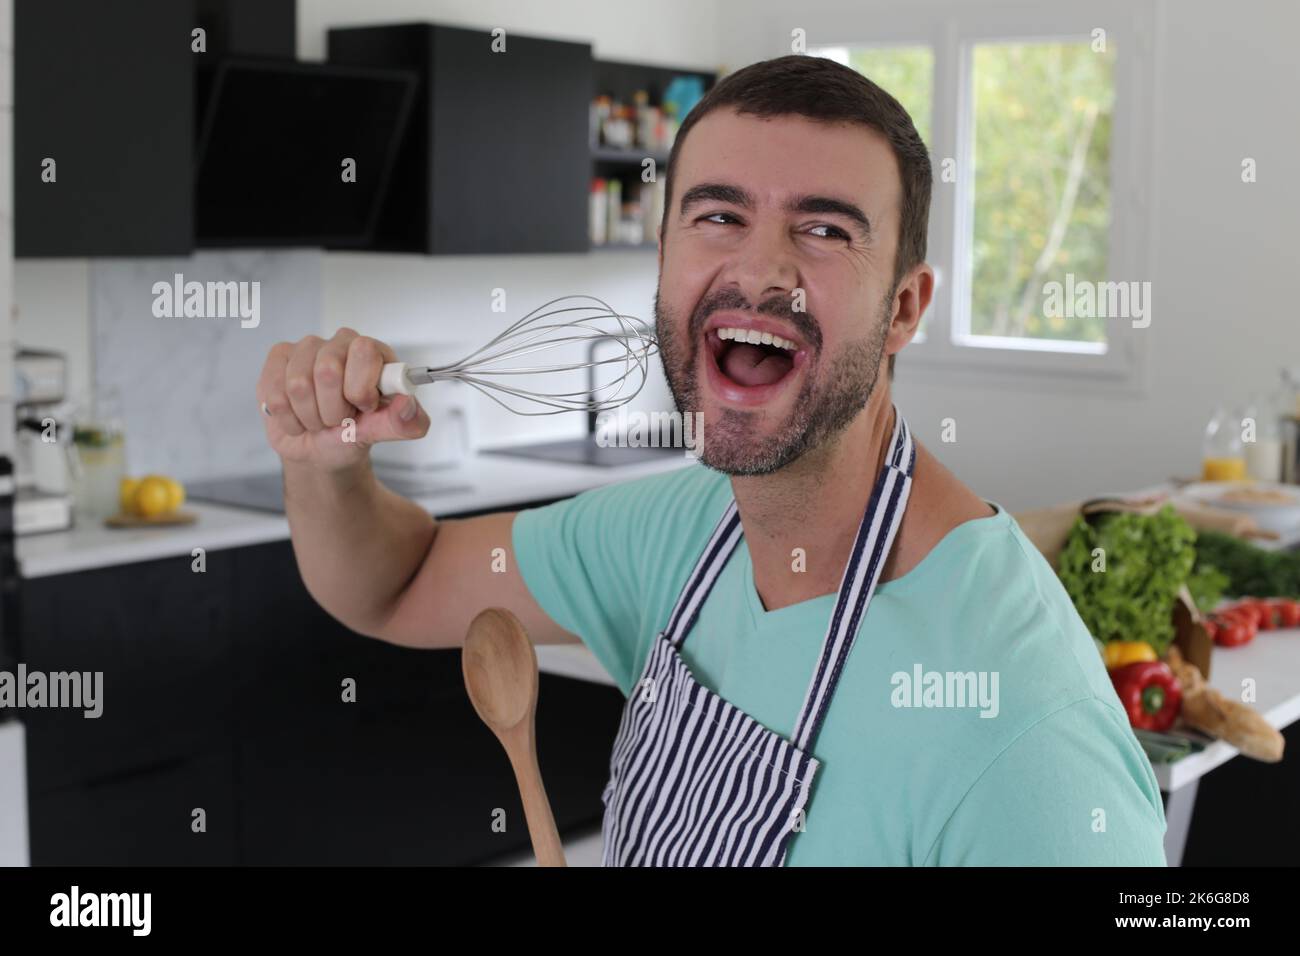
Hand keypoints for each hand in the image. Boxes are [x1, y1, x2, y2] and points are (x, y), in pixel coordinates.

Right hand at [256, 328, 429, 471]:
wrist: (320, 450)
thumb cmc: (352, 434)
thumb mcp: (382, 433)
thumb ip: (404, 423)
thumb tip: (407, 405)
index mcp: (375, 353)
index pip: (365, 352)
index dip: (360, 389)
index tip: (364, 408)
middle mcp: (342, 342)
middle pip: (327, 371)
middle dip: (332, 410)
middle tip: (339, 419)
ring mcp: (308, 347)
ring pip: (298, 384)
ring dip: (310, 416)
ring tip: (319, 419)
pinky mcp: (280, 358)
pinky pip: (275, 391)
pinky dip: (288, 417)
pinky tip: (297, 417)